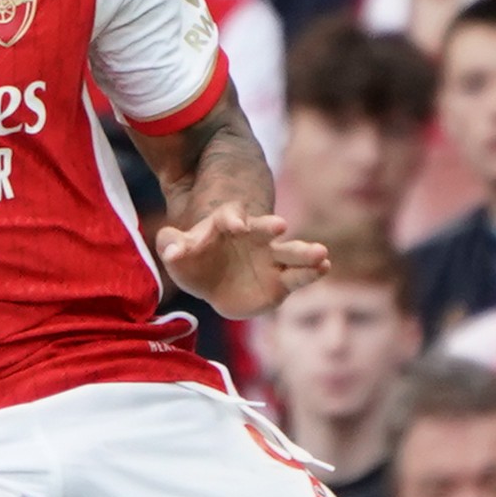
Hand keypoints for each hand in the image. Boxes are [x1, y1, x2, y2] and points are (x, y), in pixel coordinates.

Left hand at [155, 204, 327, 319]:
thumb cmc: (198, 258)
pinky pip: (298, 275)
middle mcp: (254, 238)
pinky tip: (325, 267)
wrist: (217, 275)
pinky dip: (311, 271)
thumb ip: (172, 246)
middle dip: (272, 228)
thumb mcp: (178, 251)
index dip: (231, 219)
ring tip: (321, 254)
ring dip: (304, 252)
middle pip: (265, 229)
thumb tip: (171, 250)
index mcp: (226, 225)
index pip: (229, 217)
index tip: (235, 226)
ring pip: (289, 251)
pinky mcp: (281, 279)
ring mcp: (271, 257)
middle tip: (280, 225)